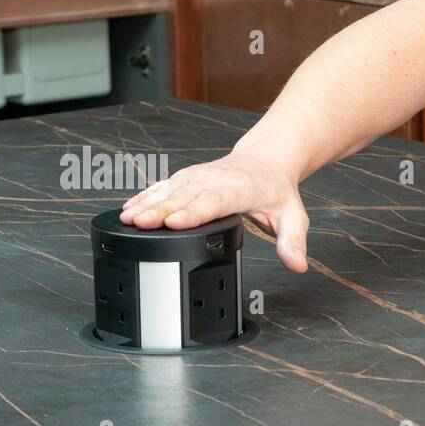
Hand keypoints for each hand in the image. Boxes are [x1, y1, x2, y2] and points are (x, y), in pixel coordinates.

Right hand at [119, 149, 310, 272]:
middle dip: (160, 210)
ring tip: (127, 218)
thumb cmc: (277, 190)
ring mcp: (198, 176)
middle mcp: (215, 180)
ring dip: (147, 203)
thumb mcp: (293, 217)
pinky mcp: (187, 177)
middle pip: (185, 196)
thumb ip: (293, 242)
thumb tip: (297, 265)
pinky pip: (163, 186)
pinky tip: (127, 209)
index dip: (192, 212)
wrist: (267, 161)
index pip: (213, 201)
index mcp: (240, 189)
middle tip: (139, 223)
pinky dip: (145, 196)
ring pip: (169, 189)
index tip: (174, 222)